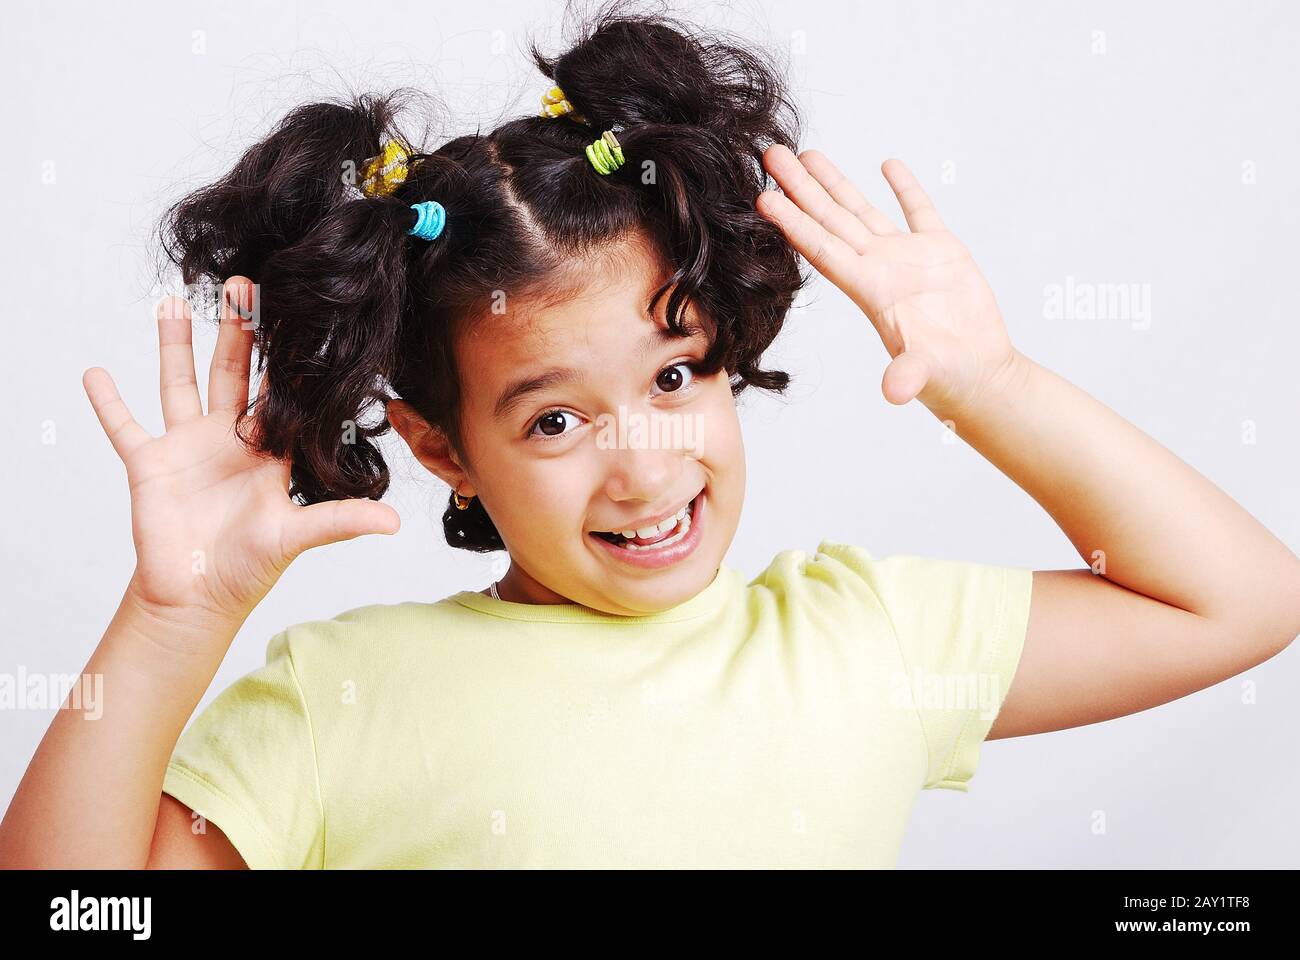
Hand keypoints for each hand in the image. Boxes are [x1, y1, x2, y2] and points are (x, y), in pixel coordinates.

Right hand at [84, 277, 399, 629]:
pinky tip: (95, 372)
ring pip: (181, 383)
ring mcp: (188, 448)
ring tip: (175, 300)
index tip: (297, 314)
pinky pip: (124, 426)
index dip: (288, 358)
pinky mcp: (150, 465)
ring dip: (175, 345)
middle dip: (240, 330)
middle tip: (245, 284)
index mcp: (269, 452)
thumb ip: (341, 522)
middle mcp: (229, 441)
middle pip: (235, 373)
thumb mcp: (297, 538)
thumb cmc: (248, 569)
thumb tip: (395, 523)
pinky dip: (109, 402)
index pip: (282, 395)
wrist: (196, 599)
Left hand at [756, 145, 1024, 413]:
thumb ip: (909, 376)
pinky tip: (886, 164)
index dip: (793, 223)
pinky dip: (904, 187)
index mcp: (871, 290)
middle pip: (830, 220)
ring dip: (835, 183)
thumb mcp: (927, 374)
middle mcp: (880, 268)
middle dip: (800, 187)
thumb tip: (895, 392)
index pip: (822, 249)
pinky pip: (917, 210)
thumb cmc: (950, 378)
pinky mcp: (940, 251)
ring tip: (807, 154)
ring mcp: (908, 257)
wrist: (979, 374)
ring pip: (862, 211)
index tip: (763, 196)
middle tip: (771, 153)